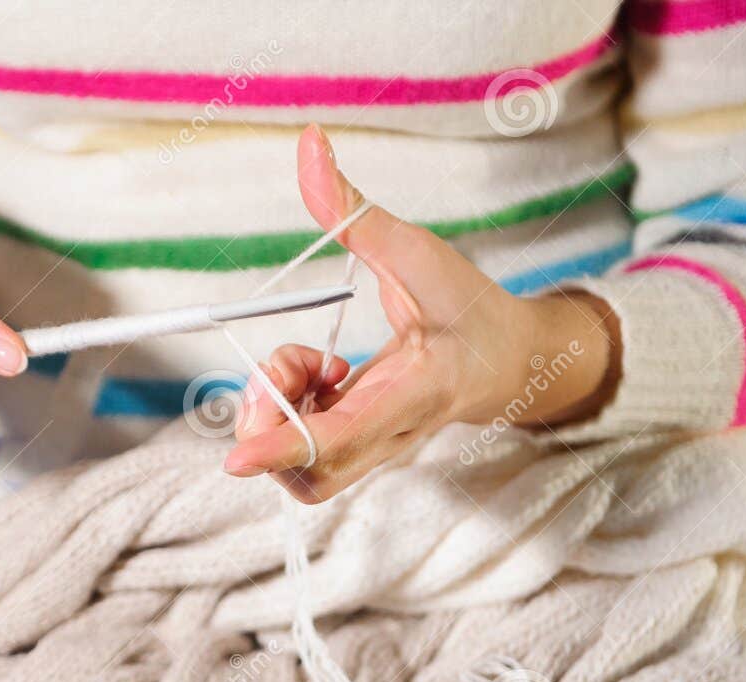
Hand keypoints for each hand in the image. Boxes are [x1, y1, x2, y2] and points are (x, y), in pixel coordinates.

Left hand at [225, 125, 619, 502]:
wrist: (509, 359)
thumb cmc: (467, 305)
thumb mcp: (418, 250)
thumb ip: (355, 209)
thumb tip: (308, 145)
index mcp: (414, 395)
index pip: (341, 436)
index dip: (284, 446)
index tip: (236, 459)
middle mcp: (389, 438)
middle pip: (311, 473)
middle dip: (270, 429)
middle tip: (285, 366)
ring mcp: (370, 452)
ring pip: (304, 473)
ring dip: (278, 421)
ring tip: (303, 368)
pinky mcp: (353, 450)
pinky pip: (303, 453)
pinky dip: (288, 417)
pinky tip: (315, 377)